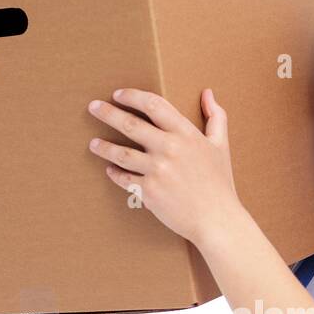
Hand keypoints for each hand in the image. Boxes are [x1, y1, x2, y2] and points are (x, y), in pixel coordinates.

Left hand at [87, 87, 243, 245]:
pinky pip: (124, 179)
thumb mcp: (221, 145)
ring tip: (93, 144)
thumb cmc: (219, 183)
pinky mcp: (149, 192)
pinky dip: (114, 174)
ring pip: (121, 153)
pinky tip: (109, 170)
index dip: (132, 96)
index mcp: (186, 133)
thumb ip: (216, 117)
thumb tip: (208, 93)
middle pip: (130, 124)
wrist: (217, 220)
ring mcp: (157, 170)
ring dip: (103, 146)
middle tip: (93, 107)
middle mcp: (169, 148)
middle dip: (107, 113)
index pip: (153, 104)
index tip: (118, 94)